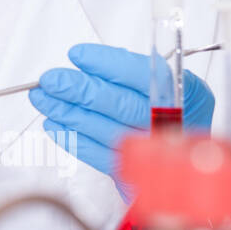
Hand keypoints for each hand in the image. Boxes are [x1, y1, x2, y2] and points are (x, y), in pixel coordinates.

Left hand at [30, 43, 215, 188]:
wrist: (185, 154)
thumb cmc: (167, 109)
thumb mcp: (160, 81)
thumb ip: (127, 70)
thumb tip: (81, 63)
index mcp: (186, 93)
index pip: (143, 75)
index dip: (107, 63)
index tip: (76, 55)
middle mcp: (173, 124)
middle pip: (121, 105)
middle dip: (80, 90)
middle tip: (50, 80)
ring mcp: (154, 152)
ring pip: (106, 131)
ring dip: (68, 113)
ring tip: (44, 99)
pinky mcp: (135, 174)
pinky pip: (99, 157)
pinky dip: (73, 139)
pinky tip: (54, 124)